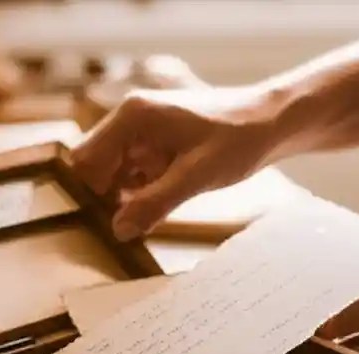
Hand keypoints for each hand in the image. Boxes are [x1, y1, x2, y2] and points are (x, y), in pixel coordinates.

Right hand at [71, 85, 281, 239]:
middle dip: (108, 196)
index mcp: (133, 116)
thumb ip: (155, 203)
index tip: (109, 219)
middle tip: (133, 223)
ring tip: (152, 214)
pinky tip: (164, 203)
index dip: (92, 191)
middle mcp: (131, 119)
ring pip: (114, 173)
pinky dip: (142, 192)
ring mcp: (143, 132)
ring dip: (126, 197)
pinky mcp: (156, 145)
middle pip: (95, 167)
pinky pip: (134, 174)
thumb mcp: (196, 176)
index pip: (85, 159)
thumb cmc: (238, 139)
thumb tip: (118, 231)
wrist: (273, 123)